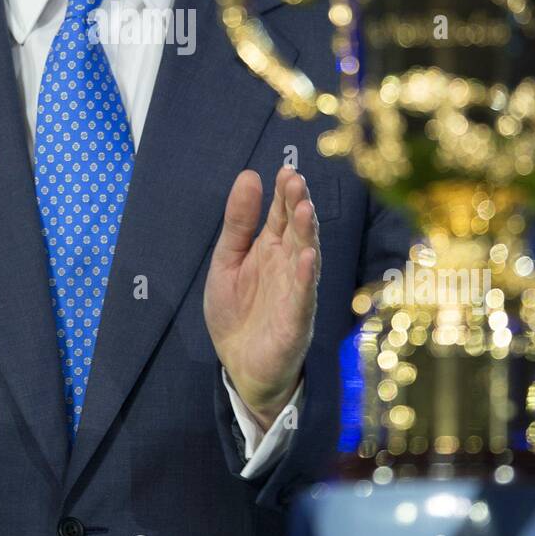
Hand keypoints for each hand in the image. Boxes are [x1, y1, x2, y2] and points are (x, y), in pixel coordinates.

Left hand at [204, 167, 319, 429]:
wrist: (239, 365)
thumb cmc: (236, 312)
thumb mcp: (227, 261)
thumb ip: (237, 223)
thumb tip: (248, 176)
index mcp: (271, 248)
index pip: (282, 214)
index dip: (284, 193)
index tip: (285, 170)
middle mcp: (288, 265)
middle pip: (297, 229)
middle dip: (298, 205)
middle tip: (296, 181)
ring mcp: (295, 291)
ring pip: (306, 256)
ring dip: (307, 233)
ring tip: (305, 209)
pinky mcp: (297, 319)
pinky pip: (303, 295)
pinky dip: (306, 276)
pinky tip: (308, 257)